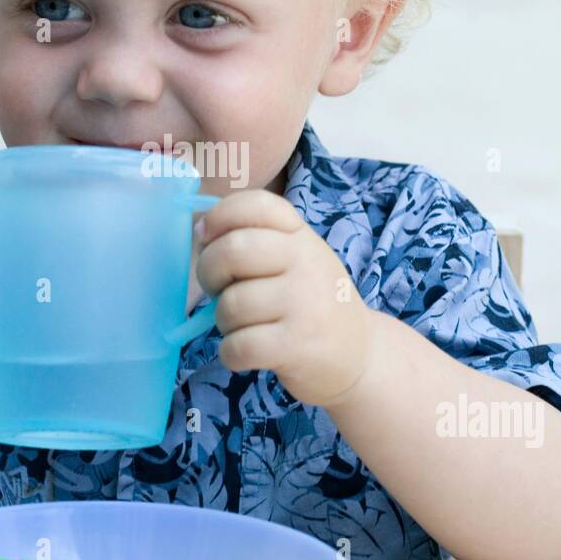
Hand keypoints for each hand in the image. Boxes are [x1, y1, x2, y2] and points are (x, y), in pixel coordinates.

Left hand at [194, 189, 375, 407]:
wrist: (360, 354)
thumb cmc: (312, 304)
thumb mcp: (296, 259)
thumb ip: (255, 239)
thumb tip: (200, 230)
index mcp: (300, 236)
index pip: (256, 205)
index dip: (219, 216)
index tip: (206, 236)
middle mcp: (306, 262)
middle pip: (233, 251)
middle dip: (209, 274)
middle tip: (219, 290)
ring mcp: (304, 303)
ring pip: (231, 305)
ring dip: (224, 322)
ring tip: (244, 327)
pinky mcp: (298, 345)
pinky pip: (239, 346)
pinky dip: (231, 354)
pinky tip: (245, 354)